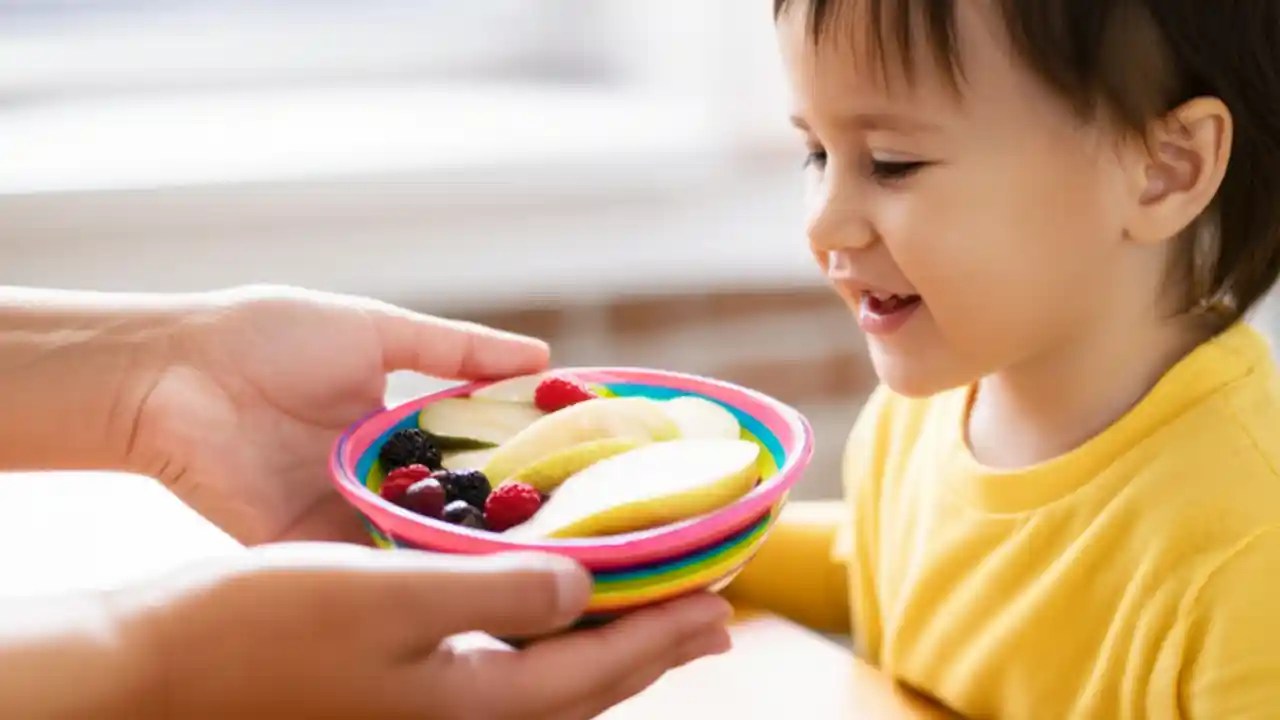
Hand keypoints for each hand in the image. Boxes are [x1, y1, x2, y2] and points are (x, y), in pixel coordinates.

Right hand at [114, 544, 733, 719]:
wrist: (153, 674)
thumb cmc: (257, 630)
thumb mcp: (386, 599)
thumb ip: (496, 596)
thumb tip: (586, 588)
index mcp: (470, 710)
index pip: (599, 673)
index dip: (666, 634)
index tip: (724, 601)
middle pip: (586, 692)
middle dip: (654, 649)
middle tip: (712, 613)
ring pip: (549, 691)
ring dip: (607, 650)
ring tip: (649, 614)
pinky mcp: (395, 703)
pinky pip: (505, 679)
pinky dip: (547, 645)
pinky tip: (545, 615)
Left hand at [128, 285, 548, 544]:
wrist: (175, 370)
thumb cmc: (268, 335)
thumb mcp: (379, 330)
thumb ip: (457, 350)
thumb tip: (542, 359)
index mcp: (398, 432)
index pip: (476, 461)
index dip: (524, 471)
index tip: (584, 479)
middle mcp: (379, 480)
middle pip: (453, 513)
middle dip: (506, 527)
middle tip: (576, 539)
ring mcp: (344, 516)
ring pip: (417, 546)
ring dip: (464, 553)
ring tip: (537, 564)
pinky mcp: (305, 546)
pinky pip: (364, 567)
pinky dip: (406, 574)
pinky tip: (463, 580)